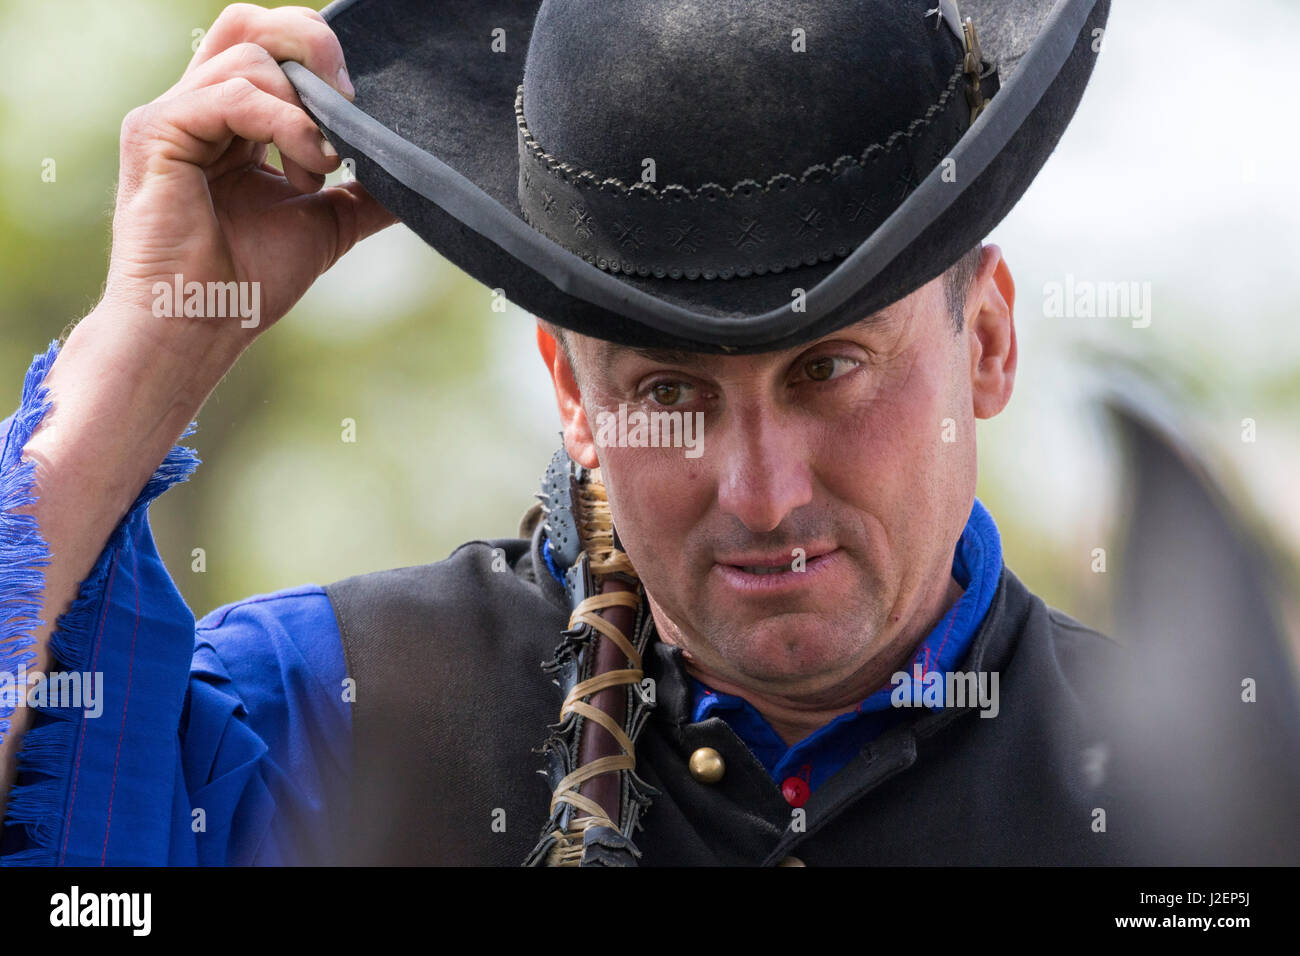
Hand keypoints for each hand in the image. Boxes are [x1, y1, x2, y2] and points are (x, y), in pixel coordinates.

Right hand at [103, 2, 396, 345]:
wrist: (201, 327)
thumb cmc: (249, 281)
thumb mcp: (326, 223)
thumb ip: (363, 191)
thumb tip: (415, 176)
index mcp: (231, 121)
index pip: (272, 47)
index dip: (320, 59)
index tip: (361, 108)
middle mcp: (198, 107)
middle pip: (251, 24)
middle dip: (312, 47)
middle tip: (351, 100)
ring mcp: (173, 115)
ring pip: (250, 55)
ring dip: (305, 110)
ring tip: (322, 168)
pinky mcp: (156, 131)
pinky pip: (232, 94)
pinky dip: (283, 123)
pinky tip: (308, 167)